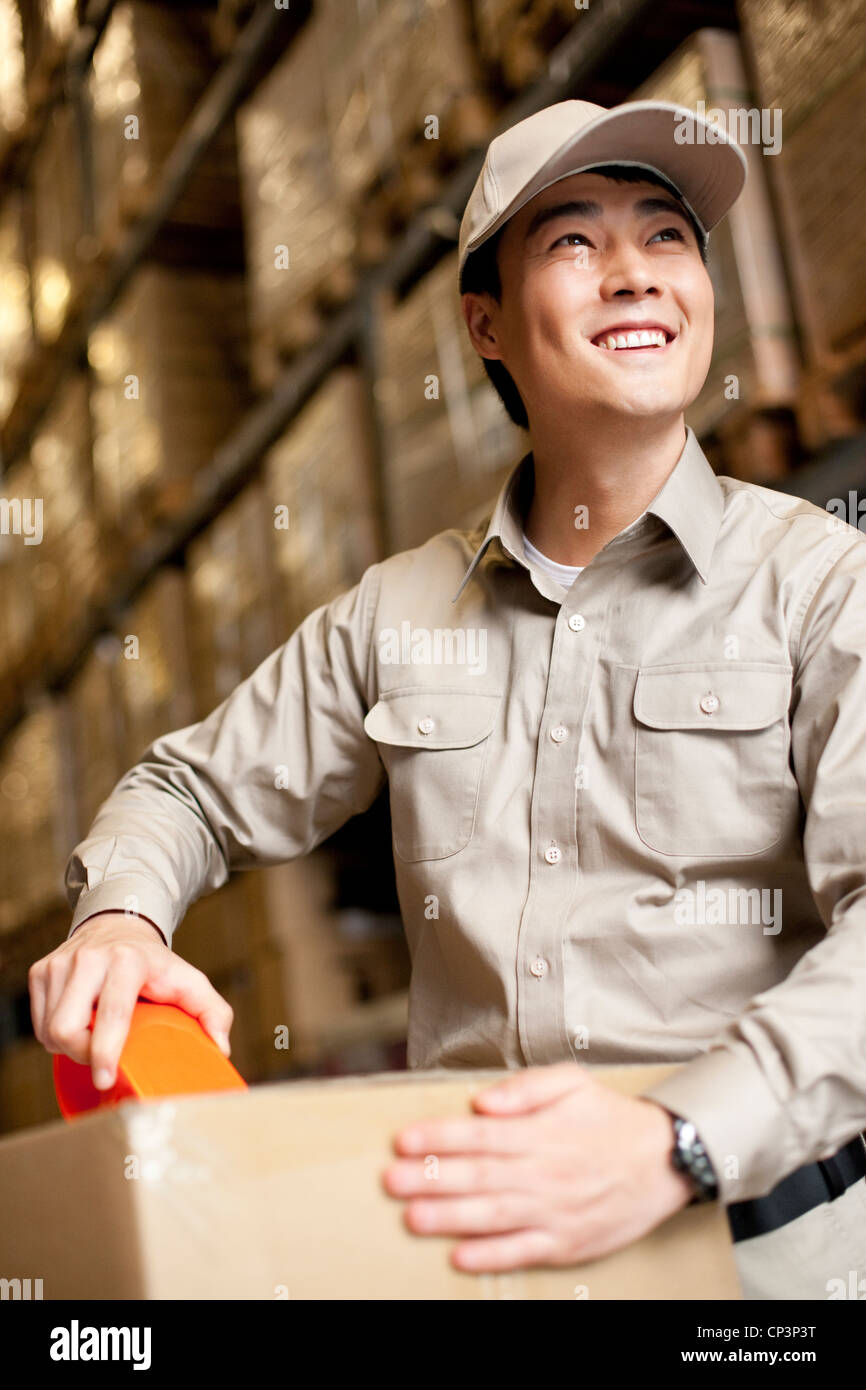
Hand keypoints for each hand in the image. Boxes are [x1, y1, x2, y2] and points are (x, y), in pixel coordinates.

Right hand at [29, 912, 233, 1089]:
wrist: (120, 926)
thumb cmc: (155, 964)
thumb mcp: (190, 981)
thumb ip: (213, 1012)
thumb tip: (220, 1048)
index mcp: (128, 961)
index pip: (111, 1014)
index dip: (105, 1052)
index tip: (104, 1078)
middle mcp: (90, 958)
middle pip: (67, 1029)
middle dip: (84, 1054)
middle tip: (104, 1057)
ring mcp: (60, 963)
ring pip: (49, 1031)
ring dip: (70, 1046)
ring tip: (95, 1036)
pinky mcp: (41, 971)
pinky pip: (37, 1024)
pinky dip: (54, 1035)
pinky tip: (79, 1024)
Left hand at [383, 1061, 694, 1272]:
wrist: (664, 1162)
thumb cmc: (610, 1119)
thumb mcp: (573, 1082)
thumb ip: (526, 1087)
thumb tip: (483, 1100)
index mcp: (542, 1132)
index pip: (480, 1134)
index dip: (439, 1136)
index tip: (404, 1140)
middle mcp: (544, 1172)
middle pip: (479, 1175)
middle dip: (432, 1177)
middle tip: (392, 1180)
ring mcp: (555, 1211)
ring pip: (494, 1216)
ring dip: (450, 1218)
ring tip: (413, 1216)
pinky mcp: (567, 1243)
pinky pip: (523, 1252)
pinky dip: (491, 1256)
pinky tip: (460, 1256)